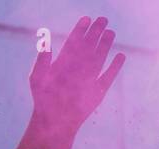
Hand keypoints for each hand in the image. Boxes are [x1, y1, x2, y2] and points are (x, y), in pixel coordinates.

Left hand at [30, 16, 125, 133]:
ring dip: (105, 45)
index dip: (80, 30)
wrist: (55, 121)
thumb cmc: (43, 100)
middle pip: (89, 46)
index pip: (74, 41)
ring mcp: (89, 78)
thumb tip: (45, 39)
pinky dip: (115, 67)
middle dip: (96, 32)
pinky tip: (120, 56)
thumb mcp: (38, 77)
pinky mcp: (98, 91)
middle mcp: (78, 68)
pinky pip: (109, 76)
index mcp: (64, 62)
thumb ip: (43, 58)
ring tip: (111, 32)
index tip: (87, 18)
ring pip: (99, 57)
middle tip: (104, 19)